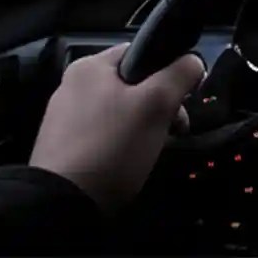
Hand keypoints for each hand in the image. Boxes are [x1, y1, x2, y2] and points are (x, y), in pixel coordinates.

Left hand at [29, 43, 204, 210]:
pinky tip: (127, 162)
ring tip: (151, 149)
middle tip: (174, 130)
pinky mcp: (63, 146)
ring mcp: (64, 118)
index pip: (141, 53)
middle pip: (132, 85)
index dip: (169, 72)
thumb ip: (179, 74)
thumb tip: (194, 61)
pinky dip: (120, 144)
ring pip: (120, 112)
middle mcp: (71, 85)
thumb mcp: (157, 104)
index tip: (183, 101)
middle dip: (159, 106)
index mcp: (89, 66)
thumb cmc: (113, 145)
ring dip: (143, 126)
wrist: (63, 204)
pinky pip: (103, 134)